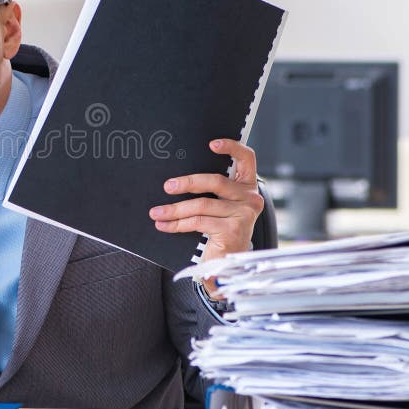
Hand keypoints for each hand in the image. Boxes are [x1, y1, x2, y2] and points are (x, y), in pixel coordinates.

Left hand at [148, 138, 263, 296]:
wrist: (227, 264)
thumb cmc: (220, 231)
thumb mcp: (219, 207)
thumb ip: (211, 191)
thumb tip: (178, 179)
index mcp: (247, 186)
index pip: (247, 158)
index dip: (232, 147)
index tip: (212, 144)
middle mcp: (251, 198)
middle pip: (215, 181)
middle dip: (187, 183)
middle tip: (167, 186)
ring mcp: (244, 214)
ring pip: (202, 205)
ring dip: (174, 209)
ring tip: (157, 212)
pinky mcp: (233, 230)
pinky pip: (198, 221)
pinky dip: (177, 223)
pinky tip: (165, 225)